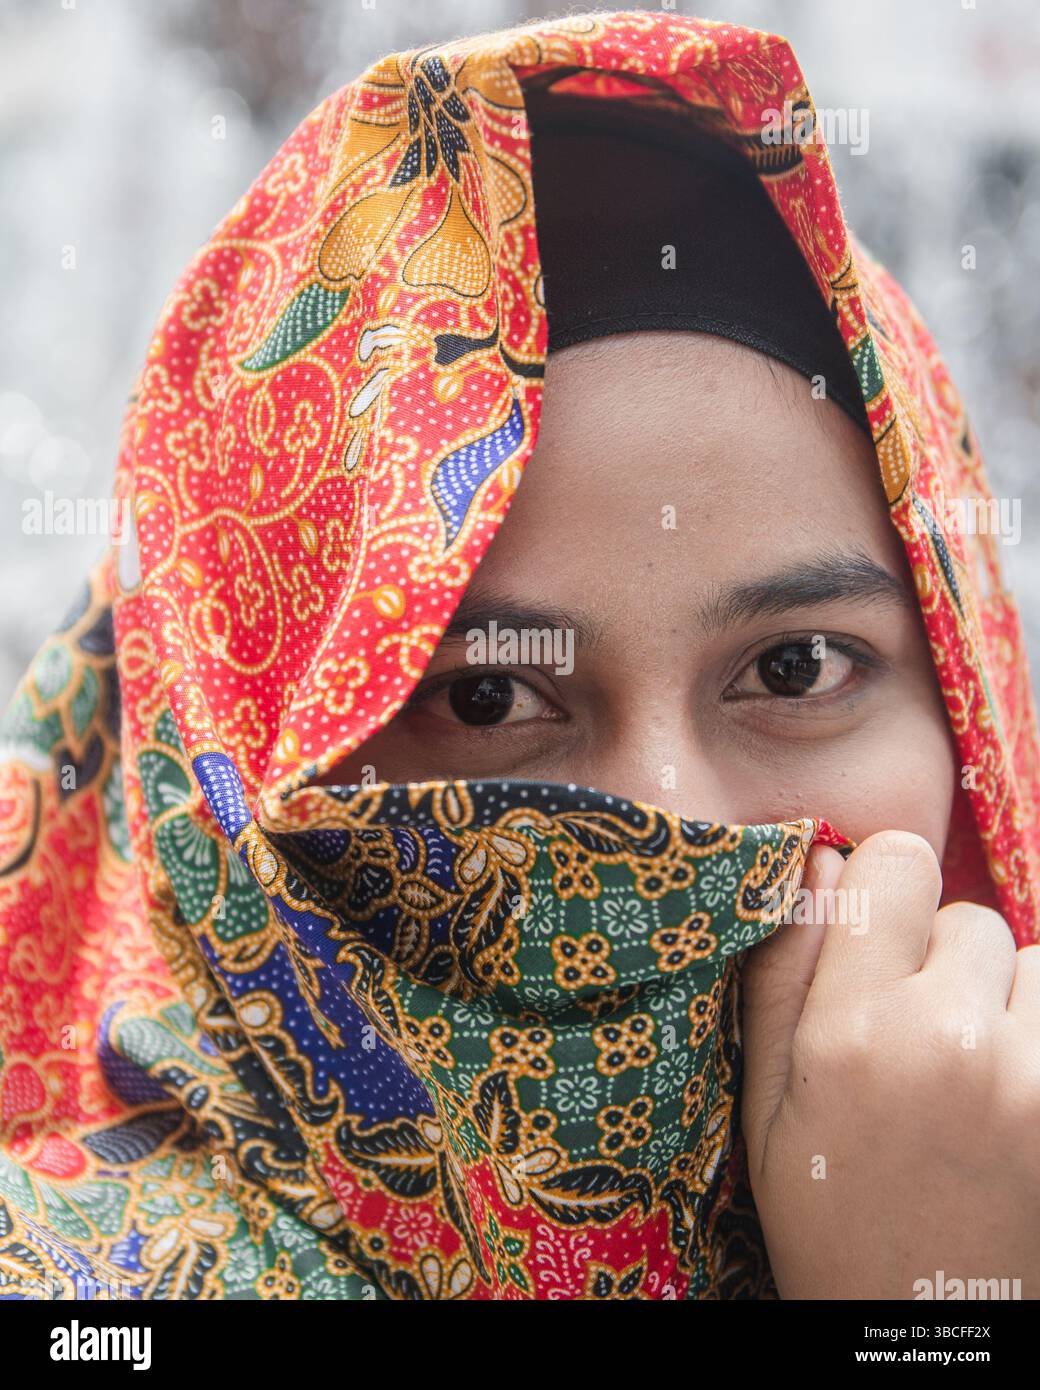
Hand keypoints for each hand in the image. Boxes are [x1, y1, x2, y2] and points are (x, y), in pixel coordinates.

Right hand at [741, 830, 1039, 1299]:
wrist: (924, 1337)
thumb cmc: (828, 1215)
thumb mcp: (766, 1105)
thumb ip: (781, 973)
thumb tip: (819, 858)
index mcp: (853, 1032)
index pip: (897, 860)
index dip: (885, 892)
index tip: (876, 940)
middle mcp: (950, 1040)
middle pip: (969, 917)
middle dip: (943, 963)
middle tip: (916, 1043)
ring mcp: (1034, 1079)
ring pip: (1034, 964)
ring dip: (1006, 1001)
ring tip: (971, 1074)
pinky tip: (1010, 1095)